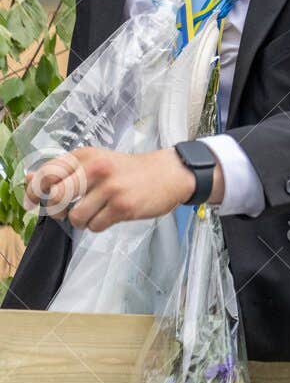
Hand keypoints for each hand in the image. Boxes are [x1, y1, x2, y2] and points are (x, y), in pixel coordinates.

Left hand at [25, 147, 205, 232]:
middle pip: (55, 198)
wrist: (169, 173)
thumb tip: (28, 179)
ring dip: (83, 220)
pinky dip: (99, 225)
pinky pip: (95, 226)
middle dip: (59, 210)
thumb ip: (65, 171)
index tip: (34, 201)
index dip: (34, 192)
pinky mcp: (122, 206)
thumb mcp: (96, 161)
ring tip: (97, 212)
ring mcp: (110, 188)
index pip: (46, 174)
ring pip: (75, 217)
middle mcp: (96, 168)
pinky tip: (111, 215)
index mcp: (85, 155)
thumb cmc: (128, 170)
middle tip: (69, 210)